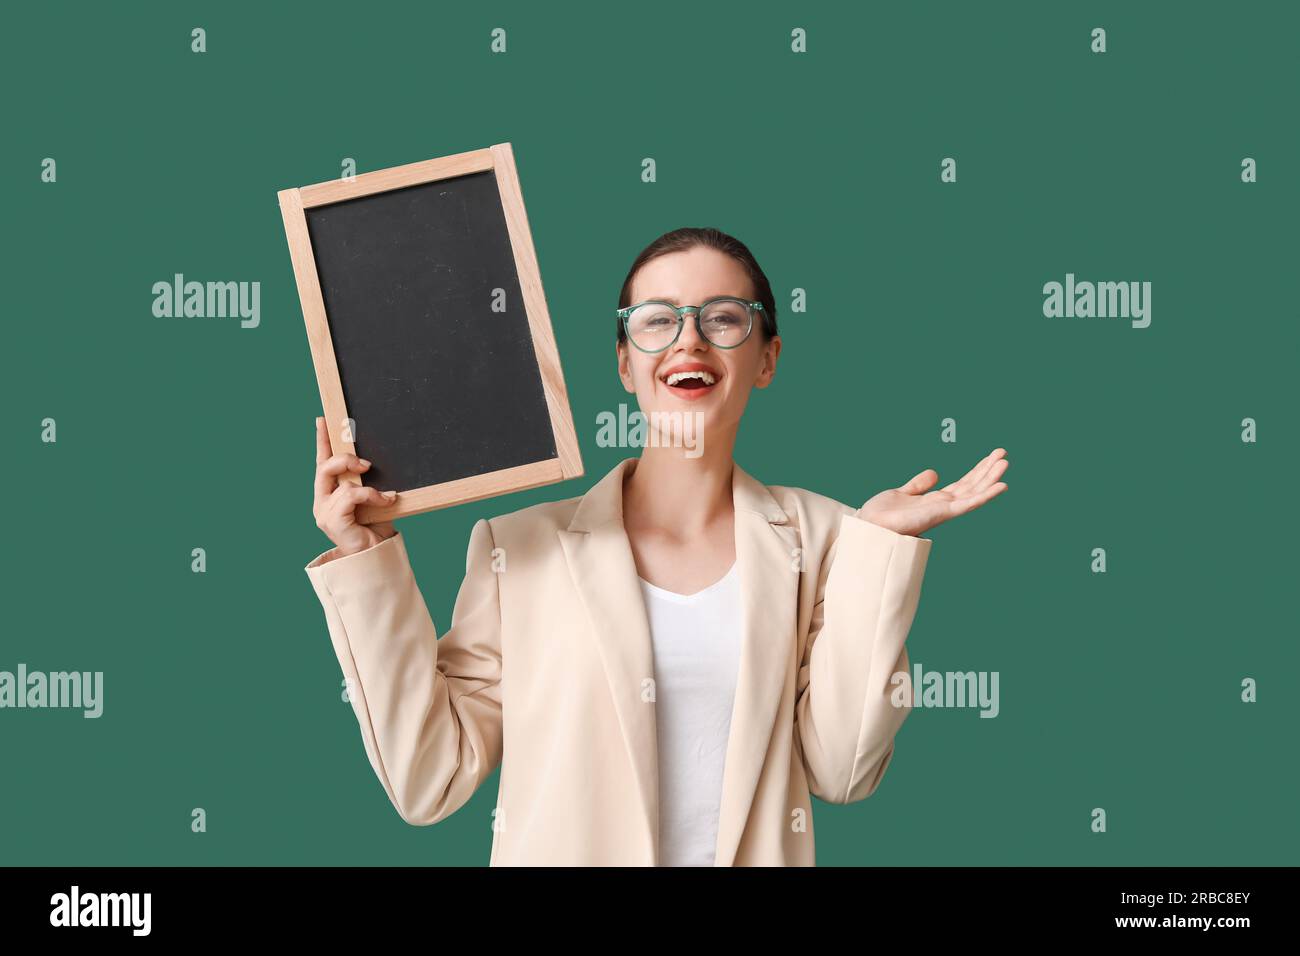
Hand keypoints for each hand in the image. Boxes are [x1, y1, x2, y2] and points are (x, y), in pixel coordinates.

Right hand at [313, 416, 397, 555]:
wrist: (378, 555)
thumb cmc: (375, 527)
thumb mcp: (372, 498)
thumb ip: (365, 482)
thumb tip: (372, 461)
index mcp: (328, 494)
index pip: (322, 462)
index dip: (322, 441)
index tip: (323, 419)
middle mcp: (321, 502)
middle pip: (324, 467)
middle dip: (344, 459)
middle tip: (366, 463)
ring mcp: (323, 512)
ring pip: (340, 482)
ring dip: (366, 483)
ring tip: (384, 493)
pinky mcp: (331, 520)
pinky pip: (351, 495)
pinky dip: (372, 495)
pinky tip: (387, 500)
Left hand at [857, 447, 1008, 537]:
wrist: (869, 525)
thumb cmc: (882, 513)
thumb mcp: (902, 492)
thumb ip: (919, 484)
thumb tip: (935, 473)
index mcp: (935, 500)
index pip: (963, 484)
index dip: (977, 471)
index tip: (991, 457)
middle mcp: (943, 506)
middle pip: (972, 485)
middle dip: (988, 470)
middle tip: (1003, 453)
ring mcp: (944, 510)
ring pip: (974, 492)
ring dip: (991, 478)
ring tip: (1005, 462)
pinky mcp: (942, 514)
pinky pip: (969, 504)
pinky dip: (985, 495)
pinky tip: (1000, 486)